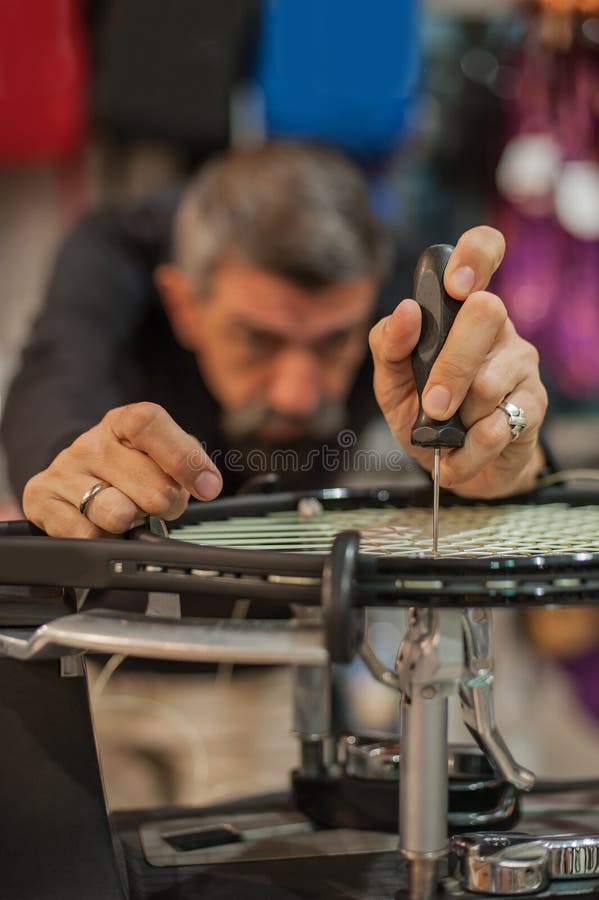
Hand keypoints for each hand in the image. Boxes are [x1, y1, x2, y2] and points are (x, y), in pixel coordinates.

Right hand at [23, 402, 222, 536]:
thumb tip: (208, 485)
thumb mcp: (163, 456)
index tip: (207, 487)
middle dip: (165, 505)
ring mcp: (63, 470)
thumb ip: (188, 462)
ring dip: (132, 523)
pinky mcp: (41, 499)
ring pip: (117, 512)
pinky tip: (102, 525)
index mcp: (124, 422)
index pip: (149, 424)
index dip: (183, 459)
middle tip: (157, 505)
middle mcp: (91, 442)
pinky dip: (104, 539)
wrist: (77, 480)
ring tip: (128, 513)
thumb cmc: (130, 469)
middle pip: (149, 486)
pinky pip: (86, 535)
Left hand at [369, 227, 547, 498]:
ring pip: (489, 378)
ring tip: (449, 430)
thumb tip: (406, 312)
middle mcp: (496, 326)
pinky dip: (471, 446)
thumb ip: (388, 346)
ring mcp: (520, 362)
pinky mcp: (533, 403)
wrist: (454, 465)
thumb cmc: (424, 415)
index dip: (474, 255)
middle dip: (451, 366)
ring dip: (458, 416)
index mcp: (459, 310)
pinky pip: (499, 423)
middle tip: (433, 404)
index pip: (483, 251)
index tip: (454, 286)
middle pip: (487, 312)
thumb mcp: (391, 382)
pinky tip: (464, 449)